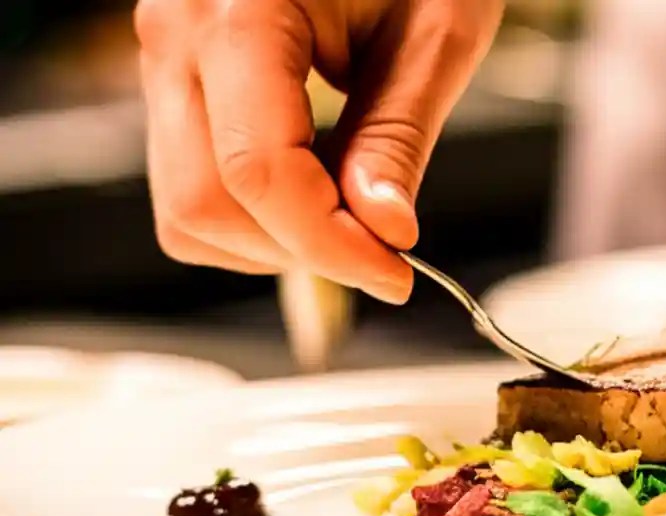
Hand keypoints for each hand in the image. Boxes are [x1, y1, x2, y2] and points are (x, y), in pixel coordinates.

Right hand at [133, 0, 503, 302]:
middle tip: (384, 247)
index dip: (330, 245)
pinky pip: (192, 187)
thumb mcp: (435, 34)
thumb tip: (383, 232)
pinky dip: (257, 215)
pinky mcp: (178, 84)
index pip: (258, 172)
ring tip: (354, 204)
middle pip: (205, 204)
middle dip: (301, 248)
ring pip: (188, 210)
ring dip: (276, 240)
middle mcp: (177, 36)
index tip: (397, 274)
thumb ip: (398, 138)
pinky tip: (318, 184)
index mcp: (237, 11)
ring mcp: (166, 61)